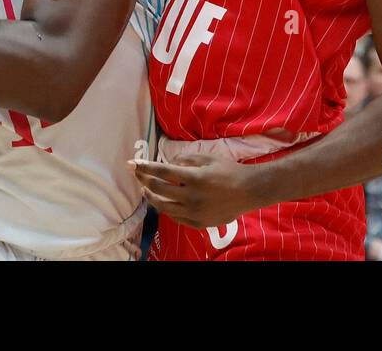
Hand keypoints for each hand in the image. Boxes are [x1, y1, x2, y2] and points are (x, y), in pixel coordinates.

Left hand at [130, 154, 262, 228]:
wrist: (250, 191)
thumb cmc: (229, 171)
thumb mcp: (208, 158)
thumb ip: (186, 160)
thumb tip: (169, 164)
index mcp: (194, 178)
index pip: (161, 172)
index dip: (144, 167)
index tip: (131, 164)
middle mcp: (191, 197)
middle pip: (158, 189)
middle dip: (144, 180)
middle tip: (137, 174)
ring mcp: (194, 212)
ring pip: (164, 207)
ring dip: (151, 197)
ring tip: (145, 190)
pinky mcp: (198, 223)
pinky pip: (176, 217)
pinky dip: (166, 209)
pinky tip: (162, 202)